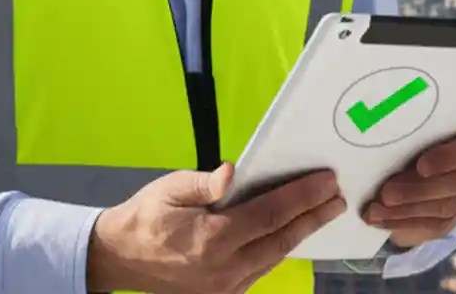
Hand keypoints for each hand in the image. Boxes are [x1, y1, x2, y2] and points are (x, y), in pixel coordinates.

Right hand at [86, 164, 345, 293]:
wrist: (119, 258)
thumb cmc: (144, 217)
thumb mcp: (168, 189)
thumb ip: (204, 183)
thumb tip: (231, 173)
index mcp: (212, 239)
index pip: (269, 214)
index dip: (301, 197)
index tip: (325, 181)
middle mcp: (224, 268)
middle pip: (281, 240)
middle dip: (312, 217)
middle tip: (336, 198)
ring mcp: (225, 286)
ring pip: (274, 257)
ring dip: (300, 234)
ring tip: (321, 212)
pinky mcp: (223, 293)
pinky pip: (260, 269)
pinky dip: (278, 248)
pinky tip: (289, 233)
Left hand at [363, 122, 455, 249]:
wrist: (417, 167)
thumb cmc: (411, 136)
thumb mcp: (411, 129)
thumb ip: (405, 131)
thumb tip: (373, 128)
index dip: (451, 156)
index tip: (421, 166)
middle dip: (417, 191)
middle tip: (385, 194)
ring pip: (443, 208)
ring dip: (405, 211)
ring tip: (374, 210)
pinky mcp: (450, 219)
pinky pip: (430, 225)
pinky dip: (401, 222)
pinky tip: (378, 220)